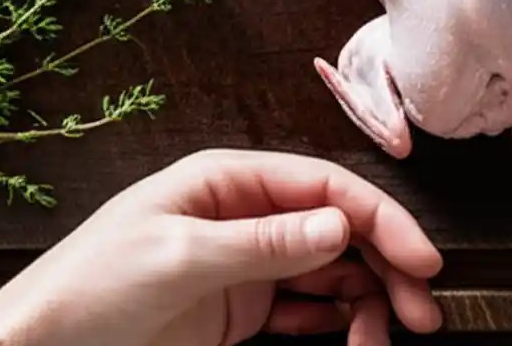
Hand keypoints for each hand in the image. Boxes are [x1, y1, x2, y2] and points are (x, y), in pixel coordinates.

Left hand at [0, 149, 442, 345]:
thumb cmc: (90, 286)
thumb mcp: (180, 257)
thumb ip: (265, 241)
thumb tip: (338, 224)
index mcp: (230, 182)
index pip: (324, 188)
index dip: (380, 218)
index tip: (419, 259)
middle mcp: (246, 215)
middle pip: (338, 229)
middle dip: (385, 265)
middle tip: (422, 311)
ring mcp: (246, 262)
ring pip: (330, 271)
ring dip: (365, 300)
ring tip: (382, 339)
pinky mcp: (239, 307)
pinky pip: (304, 307)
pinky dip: (334, 321)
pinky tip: (351, 336)